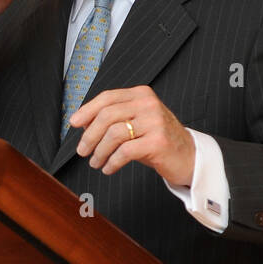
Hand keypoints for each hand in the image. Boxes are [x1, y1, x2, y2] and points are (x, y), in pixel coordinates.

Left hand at [69, 86, 195, 186]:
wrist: (189, 155)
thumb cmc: (157, 140)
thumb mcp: (135, 123)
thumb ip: (113, 118)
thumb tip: (82, 122)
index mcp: (141, 95)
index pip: (107, 98)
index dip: (87, 110)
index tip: (73, 123)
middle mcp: (148, 104)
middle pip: (107, 116)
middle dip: (89, 135)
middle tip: (82, 150)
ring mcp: (154, 122)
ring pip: (113, 134)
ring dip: (99, 151)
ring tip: (96, 162)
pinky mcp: (157, 142)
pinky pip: (125, 151)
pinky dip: (112, 162)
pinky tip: (109, 168)